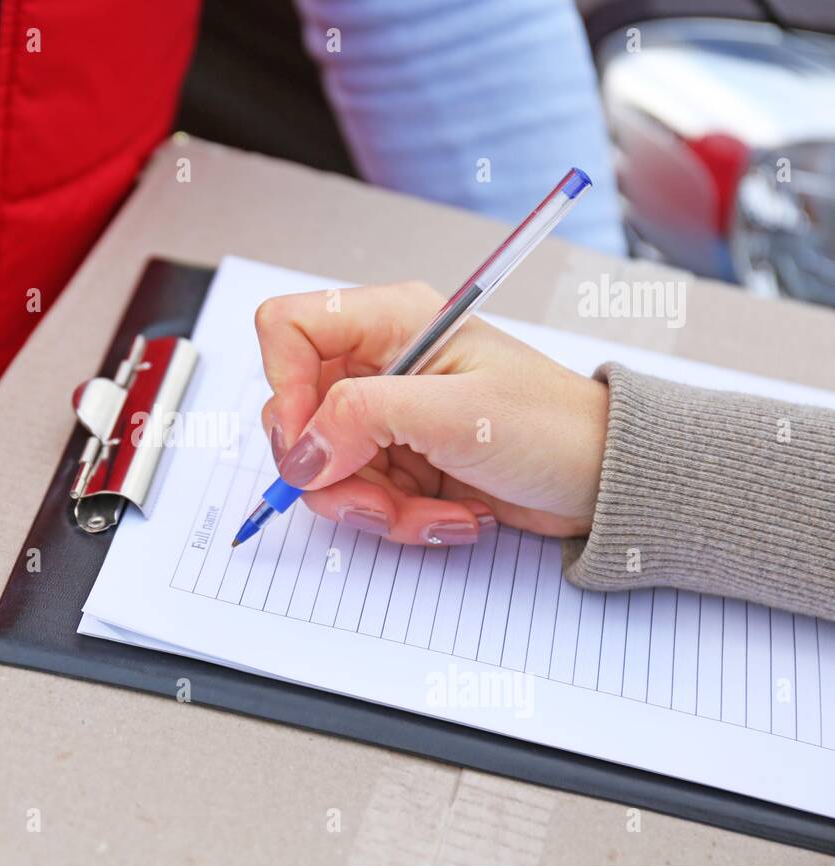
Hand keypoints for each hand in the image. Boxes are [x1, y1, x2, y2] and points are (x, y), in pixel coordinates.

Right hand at [256, 281, 608, 544]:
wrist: (605, 480)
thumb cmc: (552, 427)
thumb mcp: (457, 415)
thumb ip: (363, 419)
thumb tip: (299, 453)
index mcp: (392, 322)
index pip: (289, 328)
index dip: (284, 386)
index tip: (310, 442)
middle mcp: (380, 364)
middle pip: (297, 413)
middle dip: (330, 470)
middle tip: (375, 499)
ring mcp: (387, 416)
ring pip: (324, 466)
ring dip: (372, 505)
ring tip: (433, 513)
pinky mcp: (398, 460)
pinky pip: (359, 494)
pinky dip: (397, 519)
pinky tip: (450, 516)